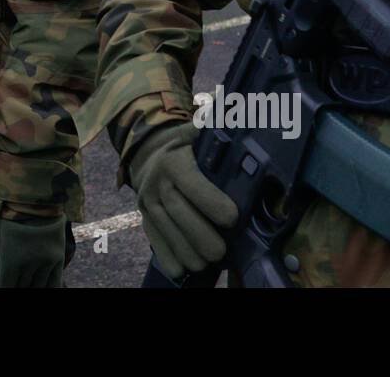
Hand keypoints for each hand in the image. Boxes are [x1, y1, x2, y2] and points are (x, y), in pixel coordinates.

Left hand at [0, 214, 66, 287]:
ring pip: (38, 286)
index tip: (4, 282)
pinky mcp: (58, 258)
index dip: (4, 286)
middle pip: (22, 287)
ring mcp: (45, 262)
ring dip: (31, 285)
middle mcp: (29, 266)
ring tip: (26, 280)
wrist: (34, 197)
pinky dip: (47, 288)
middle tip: (14, 277)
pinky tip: (41, 286)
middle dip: (17, 285)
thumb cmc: (7, 216)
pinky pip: (55, 283)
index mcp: (10, 261)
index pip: (7, 287)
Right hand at [128, 122, 238, 279]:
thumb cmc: (186, 146)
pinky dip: (168, 258)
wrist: (149, 154)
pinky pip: (154, 240)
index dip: (211, 201)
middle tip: (221, 251)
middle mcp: (156, 181)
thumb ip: (217, 131)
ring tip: (208, 262)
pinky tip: (183, 270)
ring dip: (188, 251)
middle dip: (201, 236)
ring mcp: (147, 202)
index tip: (233, 217)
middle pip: (179, 213)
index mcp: (173, 160)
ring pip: (166, 231)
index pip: (191, 182)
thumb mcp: (197, 134)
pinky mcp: (144, 217)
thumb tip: (246, 120)